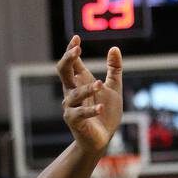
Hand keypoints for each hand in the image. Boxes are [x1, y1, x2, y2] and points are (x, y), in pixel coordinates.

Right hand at [58, 35, 122, 156]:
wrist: (102, 139)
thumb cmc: (105, 113)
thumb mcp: (114, 88)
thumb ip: (114, 69)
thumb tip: (114, 48)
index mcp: (80, 82)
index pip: (71, 62)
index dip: (71, 49)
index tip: (77, 38)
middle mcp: (72, 92)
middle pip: (63, 71)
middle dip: (68, 59)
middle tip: (77, 50)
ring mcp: (71, 107)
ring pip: (74, 93)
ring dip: (87, 88)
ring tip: (100, 84)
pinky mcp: (75, 121)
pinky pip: (80, 113)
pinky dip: (91, 110)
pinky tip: (101, 107)